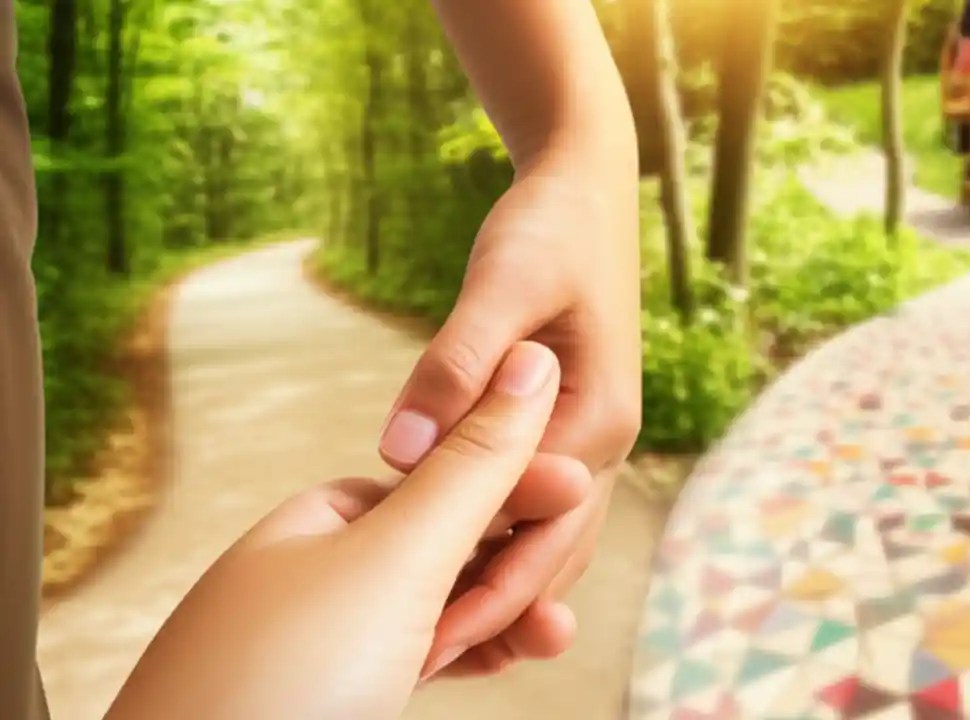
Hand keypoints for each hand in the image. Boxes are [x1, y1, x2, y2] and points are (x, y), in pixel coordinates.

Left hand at [107, 343, 586, 719]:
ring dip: (508, 616)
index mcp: (323, 519)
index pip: (439, 476)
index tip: (581, 484)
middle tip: (565, 589)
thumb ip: (471, 467)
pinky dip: (474, 656)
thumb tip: (528, 363)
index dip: (514, 478)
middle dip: (521, 560)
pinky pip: (424, 661)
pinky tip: (511, 656)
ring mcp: (330, 642)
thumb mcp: (394, 560)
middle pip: (450, 547)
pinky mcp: (341, 697)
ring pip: (444, 612)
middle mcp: (322, 575)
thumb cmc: (276, 686)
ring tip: (555, 633)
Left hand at [377, 167, 639, 677]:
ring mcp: (587, 440)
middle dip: (491, 609)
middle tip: (420, 666)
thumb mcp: (501, 282)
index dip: (482, 582)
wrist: (587, 190)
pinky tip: (451, 578)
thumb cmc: (549, 228)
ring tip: (437, 650)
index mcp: (597, 415)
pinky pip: (532, 511)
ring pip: (545, 541)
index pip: (538, 521)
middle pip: (550, 549)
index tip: (420, 633)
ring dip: (498, 591)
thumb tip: (401, 445)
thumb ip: (455, 363)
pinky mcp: (562, 433)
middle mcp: (602, 441)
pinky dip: (497, 549)